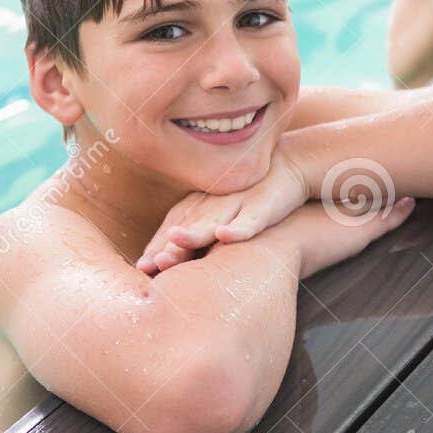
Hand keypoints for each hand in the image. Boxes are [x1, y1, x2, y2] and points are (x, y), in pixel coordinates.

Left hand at [137, 148, 310, 274]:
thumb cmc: (250, 199)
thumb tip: (171, 264)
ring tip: (176, 243)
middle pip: (186, 226)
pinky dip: (238, 228)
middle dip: (166, 245)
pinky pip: (250, 219)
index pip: (172, 228)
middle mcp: (213, 203)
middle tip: (148, 265)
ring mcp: (237, 202)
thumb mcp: (221, 214)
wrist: (290, 165)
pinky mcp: (263, 205)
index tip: (141, 268)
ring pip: (212, 221)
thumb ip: (199, 236)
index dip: (156, 246)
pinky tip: (226, 236)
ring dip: (193, 234)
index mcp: (200, 206)